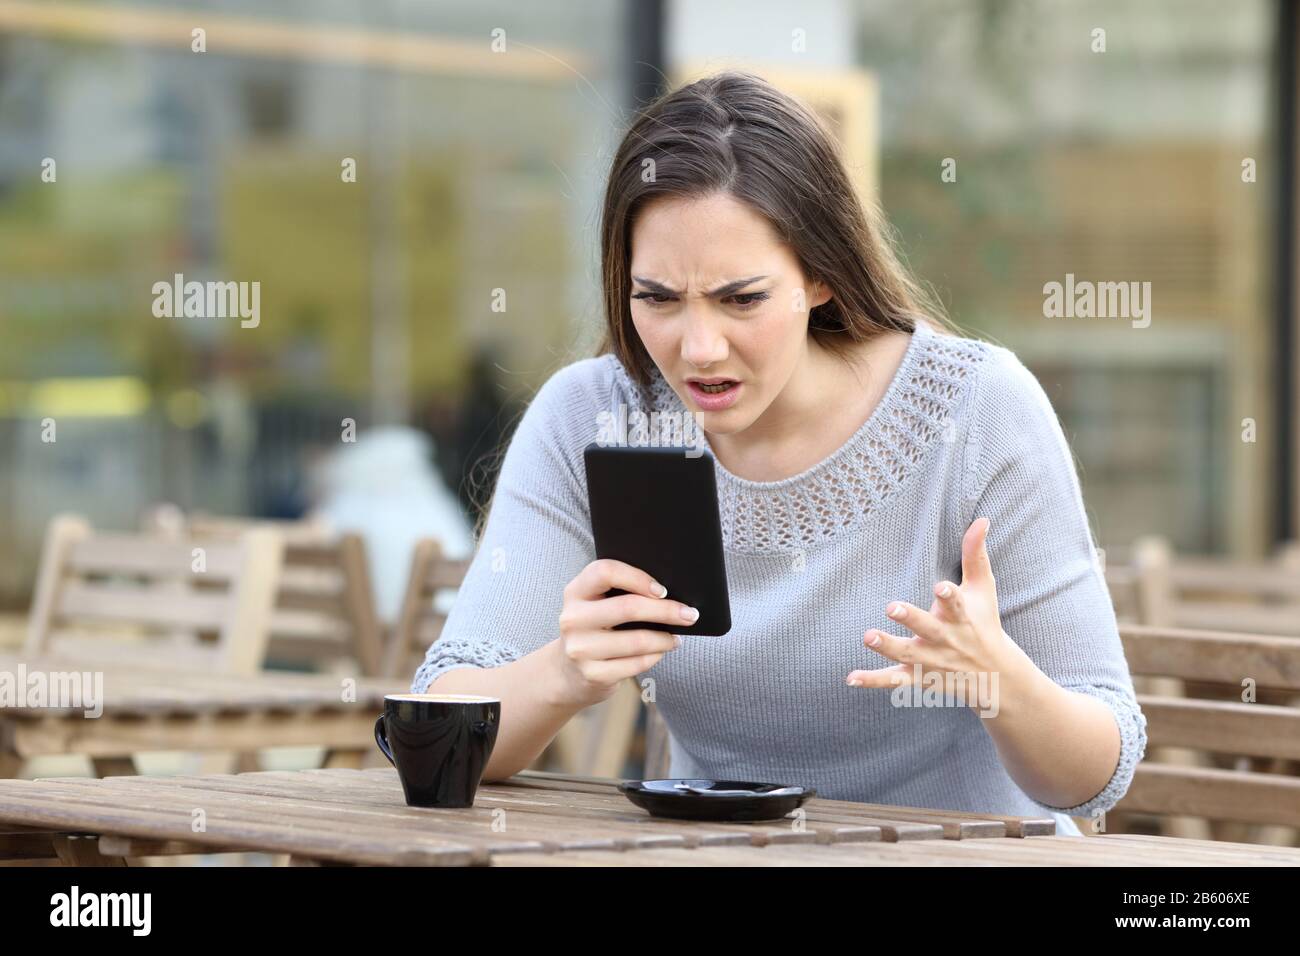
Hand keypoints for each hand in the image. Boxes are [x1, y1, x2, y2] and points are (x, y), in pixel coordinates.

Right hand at [553, 559, 695, 707]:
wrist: (567, 672)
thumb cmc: (593, 630)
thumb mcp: (595, 605)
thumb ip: (619, 592)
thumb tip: (669, 594)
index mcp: (575, 592)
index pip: (605, 572)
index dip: (637, 577)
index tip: (662, 589)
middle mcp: (573, 619)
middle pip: (628, 607)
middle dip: (666, 610)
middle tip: (689, 614)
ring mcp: (580, 649)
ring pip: (637, 640)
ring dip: (665, 639)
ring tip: (676, 637)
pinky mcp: (592, 674)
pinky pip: (637, 664)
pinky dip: (655, 656)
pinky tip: (660, 652)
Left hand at [846, 517, 1014, 700]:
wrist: (995, 676)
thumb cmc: (984, 621)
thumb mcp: (984, 589)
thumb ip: (976, 555)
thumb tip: (982, 520)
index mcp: (961, 616)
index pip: (956, 604)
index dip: (948, 596)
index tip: (940, 586)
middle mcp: (946, 639)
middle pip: (928, 629)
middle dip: (912, 619)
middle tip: (891, 606)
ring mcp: (932, 660)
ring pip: (908, 654)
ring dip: (888, 646)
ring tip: (867, 636)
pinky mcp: (919, 677)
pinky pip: (895, 680)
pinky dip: (873, 680)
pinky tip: (850, 678)